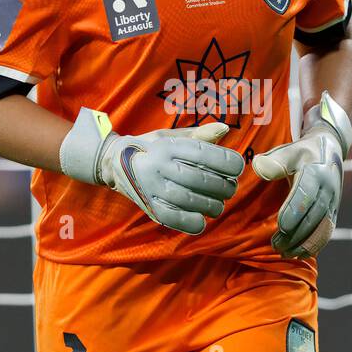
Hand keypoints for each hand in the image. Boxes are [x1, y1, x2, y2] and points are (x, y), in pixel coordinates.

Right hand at [60, 108, 244, 234]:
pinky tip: (202, 220)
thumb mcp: (172, 136)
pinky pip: (174, 218)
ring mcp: (152, 187)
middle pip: (201, 180)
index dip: (228, 163)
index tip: (238, 168)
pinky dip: (192, 222)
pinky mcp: (148, 206)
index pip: (205, 154)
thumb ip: (199, 135)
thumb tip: (224, 130)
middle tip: (230, 189)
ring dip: (212, 206)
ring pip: (191, 200)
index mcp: (168, 145)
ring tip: (218, 205)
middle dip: (224, 187)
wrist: (114, 163)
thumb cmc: (153, 148)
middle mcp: (159, 165)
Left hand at [252, 91, 351, 258]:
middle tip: (276, 246)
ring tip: (285, 253)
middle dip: (295, 234)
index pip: (306, 195)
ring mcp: (333, 202)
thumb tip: (258, 167)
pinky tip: (300, 254)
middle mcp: (328, 190)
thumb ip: (275, 160)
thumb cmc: (304, 152)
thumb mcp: (291, 150)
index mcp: (316, 173)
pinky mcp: (334, 211)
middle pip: (313, 216)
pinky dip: (315, 245)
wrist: (331, 150)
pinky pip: (327, 232)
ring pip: (321, 228)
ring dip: (304, 243)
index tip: (281, 226)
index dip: (294, 212)